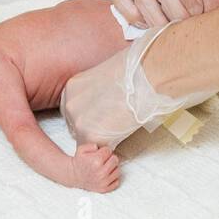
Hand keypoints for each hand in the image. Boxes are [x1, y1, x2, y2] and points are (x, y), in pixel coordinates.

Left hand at [60, 19, 218, 148]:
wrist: (147, 74)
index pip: (75, 110)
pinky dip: (113, 145)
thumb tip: (107, 97)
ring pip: (88, 140)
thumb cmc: (136, 69)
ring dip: (104, 137)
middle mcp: (70, 104)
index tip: (103, 115)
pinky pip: (100, 149)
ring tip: (122, 125)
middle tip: (114, 121)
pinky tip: (124, 132)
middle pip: (77, 126)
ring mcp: (79, 122)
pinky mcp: (91, 136)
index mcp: (72, 87)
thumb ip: (99, 88)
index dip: (91, 115)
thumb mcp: (107, 74)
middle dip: (95, 127)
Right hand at [69, 143, 119, 192]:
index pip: (109, 151)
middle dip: (109, 158)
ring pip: (117, 170)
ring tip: (104, 167)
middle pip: (115, 159)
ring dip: (112, 168)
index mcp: (96, 161)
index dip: (104, 151)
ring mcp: (103, 182)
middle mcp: (101, 172)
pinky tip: (106, 175)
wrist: (74, 176)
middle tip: (103, 160)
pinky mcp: (104, 189)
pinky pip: (117, 181)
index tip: (100, 154)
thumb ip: (91, 145)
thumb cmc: (79, 162)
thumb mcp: (81, 149)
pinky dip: (113, 178)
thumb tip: (99, 148)